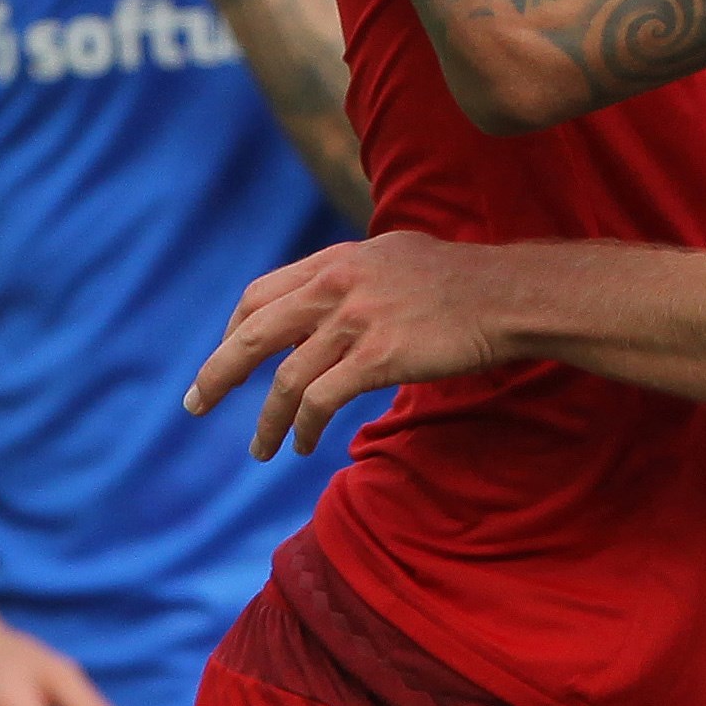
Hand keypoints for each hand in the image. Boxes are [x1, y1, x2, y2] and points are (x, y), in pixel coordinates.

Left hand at [187, 231, 504, 459]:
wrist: (508, 295)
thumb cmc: (463, 281)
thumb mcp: (396, 257)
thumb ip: (354, 276)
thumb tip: (326, 301)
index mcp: (336, 260)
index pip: (260, 294)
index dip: (232, 330)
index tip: (224, 358)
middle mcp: (336, 285)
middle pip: (253, 334)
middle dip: (217, 374)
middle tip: (196, 405)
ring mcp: (355, 320)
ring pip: (285, 378)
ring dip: (267, 420)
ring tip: (262, 449)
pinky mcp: (377, 356)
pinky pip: (320, 400)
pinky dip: (305, 427)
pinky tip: (305, 445)